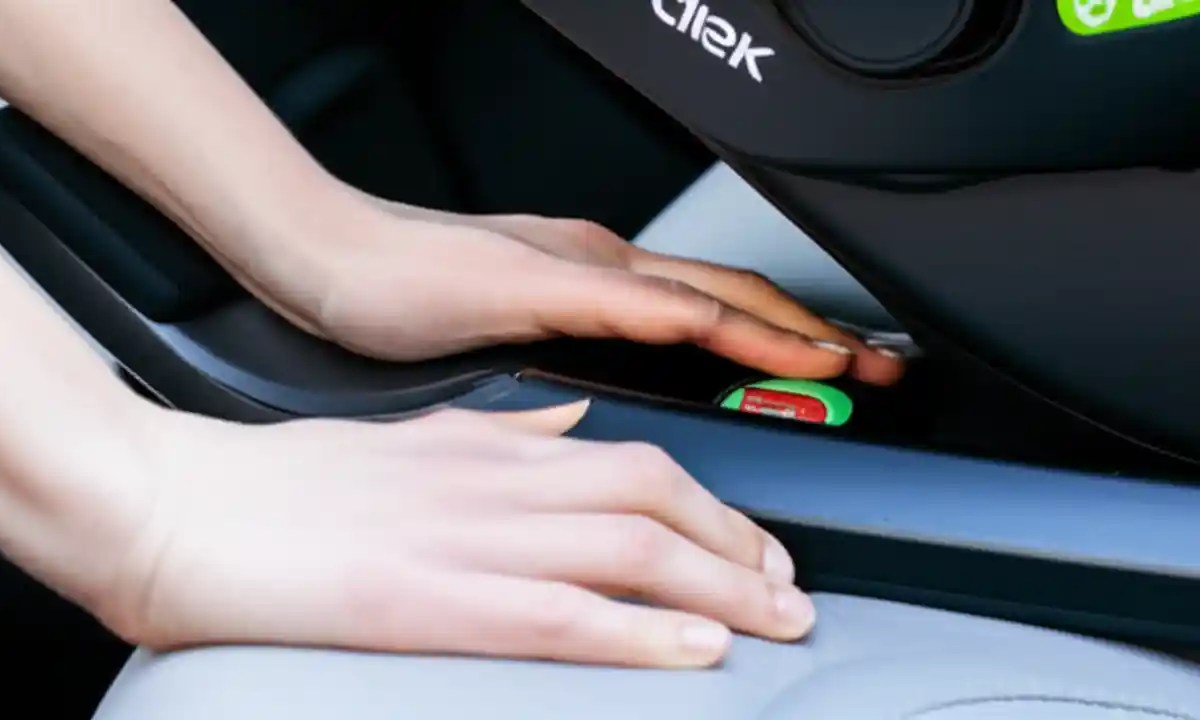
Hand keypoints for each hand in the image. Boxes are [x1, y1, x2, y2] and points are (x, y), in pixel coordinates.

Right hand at [89, 402, 814, 668]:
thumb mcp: (400, 441)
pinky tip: (692, 652)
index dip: (709, 502)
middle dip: (737, 544)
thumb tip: (562, 426)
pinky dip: (636, 631)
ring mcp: (461, 538)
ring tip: (776, 619)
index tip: (748, 539)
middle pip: (652, 500)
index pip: (628, 460)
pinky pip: (558, 613)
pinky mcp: (425, 599)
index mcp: (481, 446)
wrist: (171, 505)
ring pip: (626, 550)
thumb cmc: (273, 485)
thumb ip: (493, 434)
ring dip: (718, 587)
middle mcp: (488, 481)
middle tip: (789, 585)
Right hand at [257, 191, 904, 385]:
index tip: (844, 372)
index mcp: (601, 282)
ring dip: (775, 332)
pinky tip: (726, 336)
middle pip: (733, 299)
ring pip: (698, 299)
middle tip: (882, 370)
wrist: (331, 263)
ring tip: (841, 363)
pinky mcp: (530, 286)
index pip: (718, 310)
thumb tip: (601, 406)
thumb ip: (568, 364)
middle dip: (815, 337)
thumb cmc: (409, 301)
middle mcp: (603, 268)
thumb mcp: (514, 340)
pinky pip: (622, 304)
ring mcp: (572, 271)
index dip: (790, 339)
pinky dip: (684, 320)